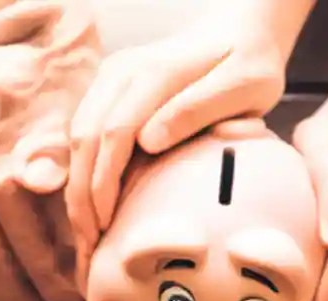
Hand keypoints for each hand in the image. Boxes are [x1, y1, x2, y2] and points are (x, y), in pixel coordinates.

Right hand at [66, 22, 287, 280]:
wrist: (241, 28)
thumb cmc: (250, 63)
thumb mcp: (245, 85)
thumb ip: (199, 109)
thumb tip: (149, 140)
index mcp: (154, 74)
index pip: (113, 134)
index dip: (103, 184)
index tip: (106, 227)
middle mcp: (123, 71)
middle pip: (84, 138)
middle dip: (81, 195)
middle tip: (88, 244)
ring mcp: (112, 77)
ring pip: (77, 136)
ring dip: (76, 187)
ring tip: (85, 234)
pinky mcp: (110, 88)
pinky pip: (84, 133)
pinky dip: (83, 172)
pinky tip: (92, 205)